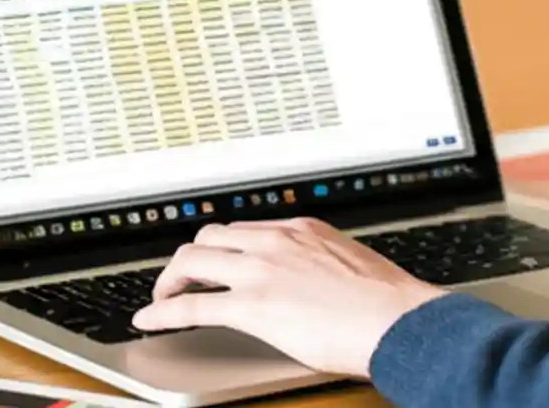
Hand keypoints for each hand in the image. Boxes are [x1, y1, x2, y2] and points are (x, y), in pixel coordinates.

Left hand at [132, 218, 447, 376]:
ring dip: (169, 280)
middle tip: (181, 278)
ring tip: (161, 297)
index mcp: (300, 230)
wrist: (397, 319)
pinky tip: (150, 319)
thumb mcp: (350, 264)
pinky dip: (163, 312)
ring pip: (192, 262)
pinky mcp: (252, 306)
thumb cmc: (386, 301)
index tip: (214, 259)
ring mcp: (261, 271)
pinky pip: (192, 306)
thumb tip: (318, 281)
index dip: (221, 247)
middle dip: (188, 259)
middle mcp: (275, 241)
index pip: (243, 229)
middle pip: (209, 237)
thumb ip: (322, 264)